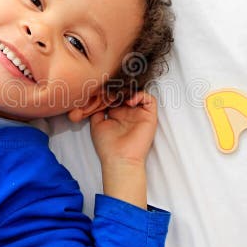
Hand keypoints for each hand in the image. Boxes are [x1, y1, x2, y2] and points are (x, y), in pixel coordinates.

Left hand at [89, 91, 157, 208]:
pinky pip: (150, 99)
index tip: (103, 90)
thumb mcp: (96, 123)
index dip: (111, 90)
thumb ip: (97, 109)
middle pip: (128, 92)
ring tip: (121, 95)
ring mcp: (139, 114)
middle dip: (120, 88)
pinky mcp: (149, 116)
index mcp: (117, 114)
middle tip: (112, 89)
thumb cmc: (107, 145)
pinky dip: (141, 95)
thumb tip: (97, 97)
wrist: (119, 158)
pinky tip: (130, 101)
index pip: (116, 95)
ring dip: (130, 90)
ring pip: (139, 93)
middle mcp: (129, 112)